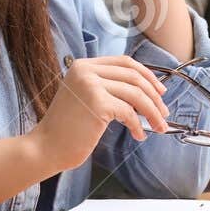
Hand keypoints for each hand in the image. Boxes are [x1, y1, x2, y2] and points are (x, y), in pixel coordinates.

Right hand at [30, 55, 170, 170]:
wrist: (45, 147)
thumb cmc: (66, 128)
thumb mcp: (84, 97)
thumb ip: (106, 87)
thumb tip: (143, 90)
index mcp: (84, 65)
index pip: (125, 62)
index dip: (147, 75)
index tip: (160, 90)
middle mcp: (86, 71)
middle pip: (134, 76)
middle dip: (154, 95)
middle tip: (164, 112)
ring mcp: (91, 85)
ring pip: (136, 94)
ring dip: (152, 112)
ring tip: (159, 126)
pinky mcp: (97, 103)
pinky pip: (128, 112)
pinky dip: (138, 125)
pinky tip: (139, 135)